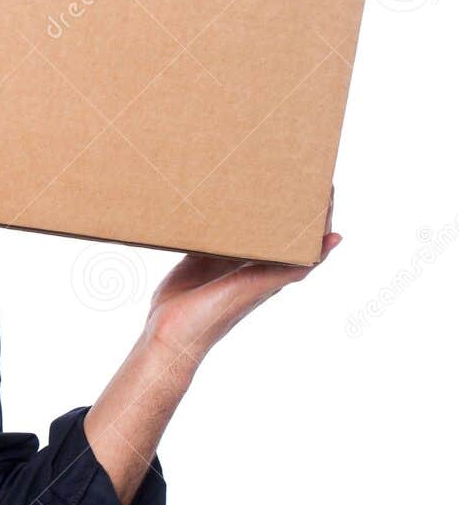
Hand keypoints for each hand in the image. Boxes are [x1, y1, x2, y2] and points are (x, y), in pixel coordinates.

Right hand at [140, 187, 339, 362]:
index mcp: (270, 270)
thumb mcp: (255, 288)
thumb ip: (288, 267)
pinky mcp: (197, 259)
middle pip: (274, 226)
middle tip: (286, 169)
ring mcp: (223, 261)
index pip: (303, 237)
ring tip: (250, 177)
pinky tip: (209, 198)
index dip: (316, 212)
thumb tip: (335, 240)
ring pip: (242, 227)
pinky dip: (213, 216)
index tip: (321, 182)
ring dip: (248, 206)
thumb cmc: (215, 317)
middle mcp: (251, 264)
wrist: (170, 335)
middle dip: (282, 202)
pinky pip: (210, 232)